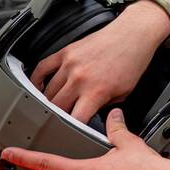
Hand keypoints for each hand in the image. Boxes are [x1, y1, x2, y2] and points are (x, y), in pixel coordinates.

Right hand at [30, 0, 169, 123]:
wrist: (133, 35)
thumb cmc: (132, 61)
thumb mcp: (124, 93)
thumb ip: (104, 107)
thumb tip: (91, 116)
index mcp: (96, 91)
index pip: (75, 120)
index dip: (72, 131)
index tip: (71, 135)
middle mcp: (79, 78)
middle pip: (56, 107)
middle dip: (58, 118)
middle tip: (59, 123)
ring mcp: (70, 64)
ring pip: (48, 91)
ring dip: (48, 102)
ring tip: (50, 109)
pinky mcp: (65, 52)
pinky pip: (42, 68)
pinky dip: (36, 80)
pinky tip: (38, 88)